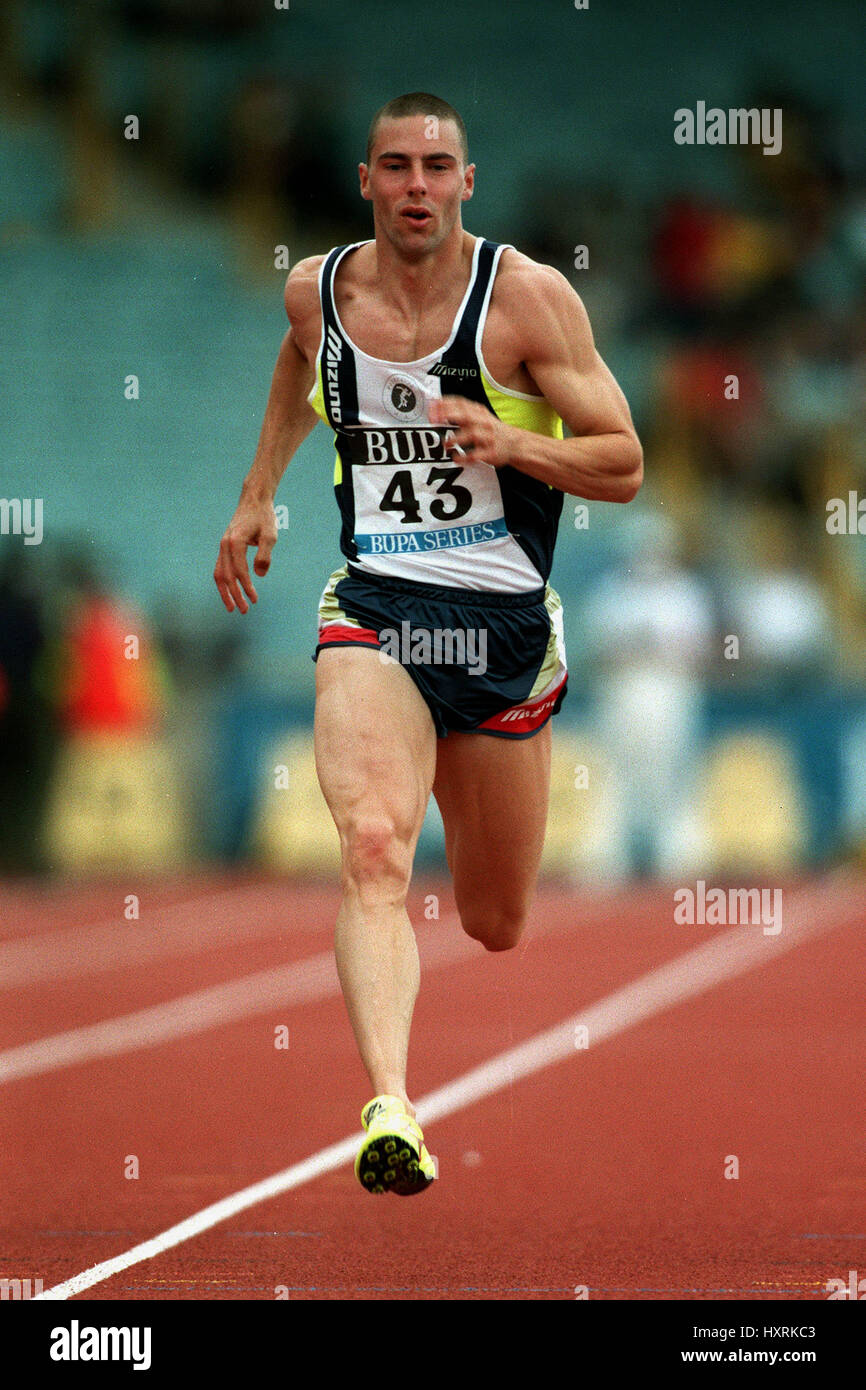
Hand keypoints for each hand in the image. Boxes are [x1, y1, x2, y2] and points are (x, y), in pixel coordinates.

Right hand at [214, 495, 277, 613]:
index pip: (239, 571)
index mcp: (235, 542)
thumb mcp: (270, 535)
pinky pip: (220, 568)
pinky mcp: (224, 547)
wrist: (253, 501)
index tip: (255, 600)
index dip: (246, 587)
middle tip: (244, 611)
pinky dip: (224, 582)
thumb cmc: (264, 517)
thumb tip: (259, 575)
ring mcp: (222, 546)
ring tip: (233, 607)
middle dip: (234, 595)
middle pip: (226, 576)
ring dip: (225, 592)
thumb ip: (265, 555)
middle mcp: (225, 545)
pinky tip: (231, 592)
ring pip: (219, 574)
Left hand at [428, 395, 517, 467]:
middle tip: (434, 419)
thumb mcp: (480, 416)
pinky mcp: (491, 452)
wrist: (515, 444)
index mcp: (479, 412)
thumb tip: (436, 408)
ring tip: (446, 444)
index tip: (432, 405)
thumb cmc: (492, 430)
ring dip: (456, 438)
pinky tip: (456, 458)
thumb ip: (461, 412)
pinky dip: (465, 457)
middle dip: (449, 415)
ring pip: (472, 434)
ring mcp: (488, 437)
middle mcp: (484, 422)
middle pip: (466, 415)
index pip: (461, 403)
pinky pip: (477, 454)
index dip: (446, 403)